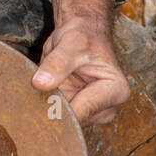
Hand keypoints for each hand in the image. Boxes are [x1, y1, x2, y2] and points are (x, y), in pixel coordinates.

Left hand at [31, 0, 129, 126]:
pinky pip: (59, 117)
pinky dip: (50, 106)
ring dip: (51, 106)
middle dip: (55, 107)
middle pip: (75, 120)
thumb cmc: (82, 36)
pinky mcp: (78, 112)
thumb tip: (40, 83)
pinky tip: (47, 91)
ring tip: (48, 84)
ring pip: (65, 121)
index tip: (42, 96)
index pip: (83, 110)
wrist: (80, 34)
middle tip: (42, 88)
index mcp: (116, 91)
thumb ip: (57, 63)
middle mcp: (107, 107)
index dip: (59, 106)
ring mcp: (92, 112)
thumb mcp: (71, 43)